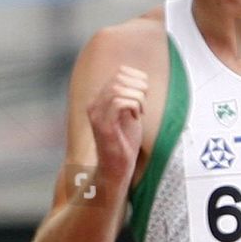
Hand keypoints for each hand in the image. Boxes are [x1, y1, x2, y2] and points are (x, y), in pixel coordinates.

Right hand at [87, 66, 147, 184]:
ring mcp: (97, 114)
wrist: (116, 169)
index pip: (119, 72)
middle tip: (144, 105)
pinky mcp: (103, 125)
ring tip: (141, 112)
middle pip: (119, 77)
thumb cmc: (125, 144)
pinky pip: (118, 102)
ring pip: (118, 88)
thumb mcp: (130, 116)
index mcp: (100, 100)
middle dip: (139, 88)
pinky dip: (133, 106)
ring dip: (137, 98)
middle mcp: (95, 104)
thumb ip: (132, 98)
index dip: (138, 79)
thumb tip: (142, 82)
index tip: (144, 96)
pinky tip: (137, 117)